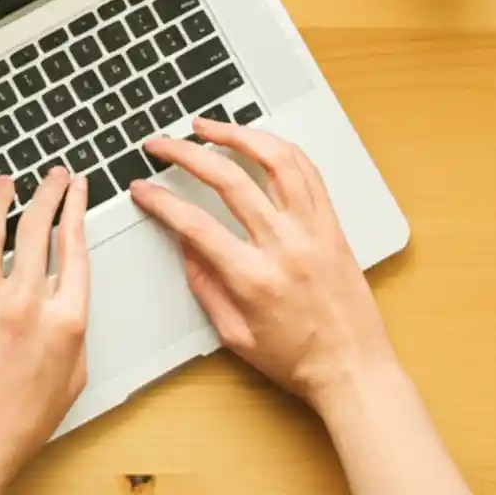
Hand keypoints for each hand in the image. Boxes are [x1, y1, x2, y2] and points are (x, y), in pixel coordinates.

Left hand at [0, 169, 90, 493]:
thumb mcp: (75, 373)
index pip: (74, 247)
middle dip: (47, 192)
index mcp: (65, 320)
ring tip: (5, 182)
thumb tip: (67, 292)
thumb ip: (74, 326)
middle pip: (37, 229)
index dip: (76, 209)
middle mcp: (26, 303)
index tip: (77, 188)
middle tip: (51, 175)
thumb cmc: (25, 418)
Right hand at [131, 119, 397, 412]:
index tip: (142, 188)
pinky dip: (281, 149)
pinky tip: (259, 141)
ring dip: (237, 135)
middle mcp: (285, 246)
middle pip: (229, 181)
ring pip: (276, 162)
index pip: (194, 224)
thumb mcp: (232, 332)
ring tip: (208, 126)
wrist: (353, 369)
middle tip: (162, 144)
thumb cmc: (295, 359)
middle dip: (186, 154)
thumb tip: (183, 242)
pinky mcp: (333, 225)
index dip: (160, 200)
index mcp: (253, 278)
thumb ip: (204, 283)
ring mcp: (314, 231)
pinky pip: (308, 173)